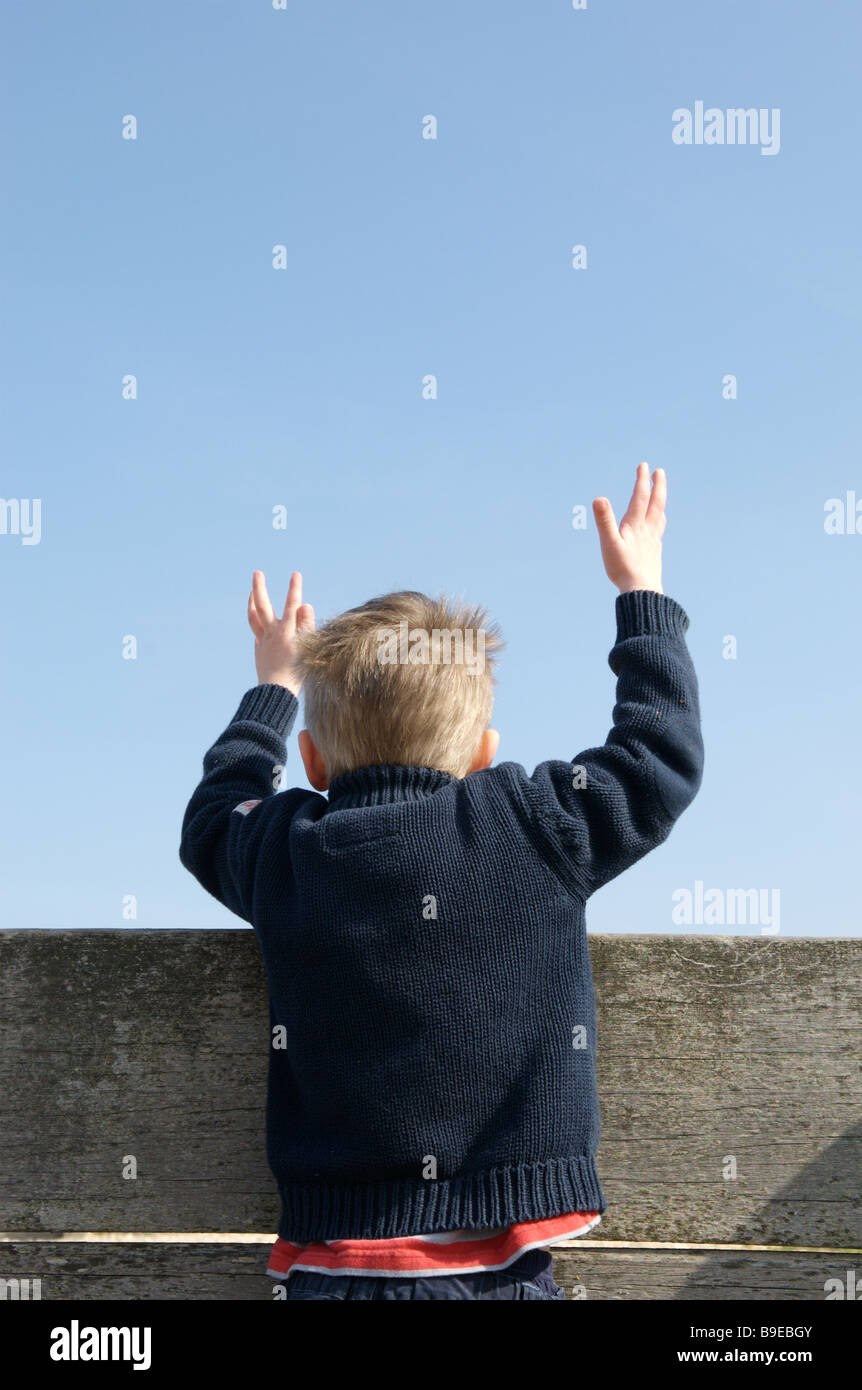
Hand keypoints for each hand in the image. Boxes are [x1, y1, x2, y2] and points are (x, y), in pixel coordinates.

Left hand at [247, 570, 314, 693]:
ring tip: (252, 591)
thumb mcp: (307, 649)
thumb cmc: (297, 673)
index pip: (291, 605)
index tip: (295, 574)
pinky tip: (258, 619)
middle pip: (262, 606)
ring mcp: (263, 642)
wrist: (277, 693)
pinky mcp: (259, 651)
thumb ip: (306, 625)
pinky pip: (256, 632)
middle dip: (259, 588)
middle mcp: (272, 634)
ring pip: (254, 618)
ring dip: (252, 603)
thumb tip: (305, 604)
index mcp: (286, 633)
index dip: (294, 589)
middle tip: (257, 573)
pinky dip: (256, 622)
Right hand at [593, 463, 665, 593]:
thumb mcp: (609, 543)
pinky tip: (656, 527)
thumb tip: (599, 498)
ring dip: (661, 502)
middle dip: (658, 486)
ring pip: (659, 516)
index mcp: (635, 525)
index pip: (640, 497)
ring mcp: (653, 541)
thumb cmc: (622, 569)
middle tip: (659, 472)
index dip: (642, 480)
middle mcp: (647, 530)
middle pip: (656, 503)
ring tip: (661, 496)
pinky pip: (658, 531)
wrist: (642, 592)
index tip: (644, 465)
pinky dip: (659, 521)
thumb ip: (604, 520)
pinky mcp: (654, 552)